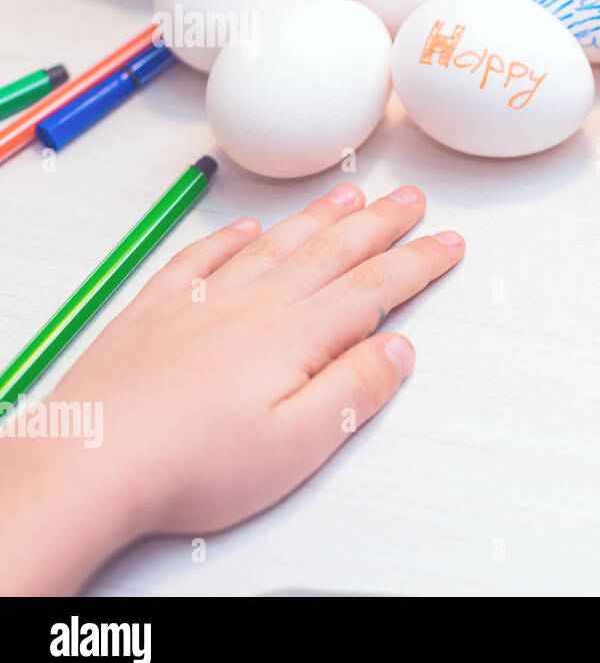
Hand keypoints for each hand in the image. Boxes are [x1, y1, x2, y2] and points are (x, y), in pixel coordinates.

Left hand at [0, 183, 462, 593]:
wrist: (89, 464)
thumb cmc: (188, 465)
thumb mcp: (297, 446)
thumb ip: (354, 391)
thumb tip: (398, 350)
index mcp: (293, 338)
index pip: (374, 289)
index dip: (418, 263)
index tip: (446, 244)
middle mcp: (252, 307)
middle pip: (332, 253)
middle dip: (380, 224)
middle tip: (410, 200)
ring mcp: (202, 302)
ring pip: (276, 245)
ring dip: (319, 219)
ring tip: (349, 196)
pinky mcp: (156, 311)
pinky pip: (203, 256)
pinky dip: (232, 236)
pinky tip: (247, 227)